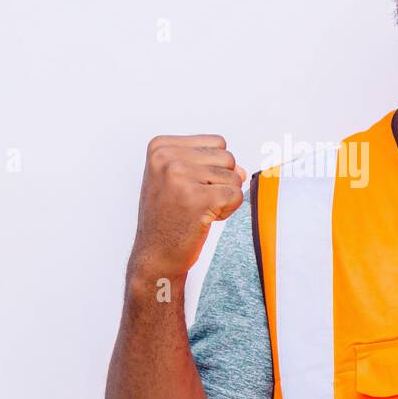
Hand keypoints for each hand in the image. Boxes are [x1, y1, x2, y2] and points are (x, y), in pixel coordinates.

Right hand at [129, 134, 246, 281]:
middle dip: (221, 182)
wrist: (155, 255)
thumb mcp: (179, 179)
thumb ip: (210, 165)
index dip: (212, 168)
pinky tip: (205, 219)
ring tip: (199, 210)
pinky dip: (228, 210)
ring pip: (235, 176)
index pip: (217, 143)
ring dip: (224, 197)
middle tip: (196, 201)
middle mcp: (167, 158)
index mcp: (160, 147)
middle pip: (228, 157)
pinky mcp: (197, 198)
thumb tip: (242, 171)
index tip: (189, 187)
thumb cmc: (167, 218)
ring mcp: (180, 177)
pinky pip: (236, 195)